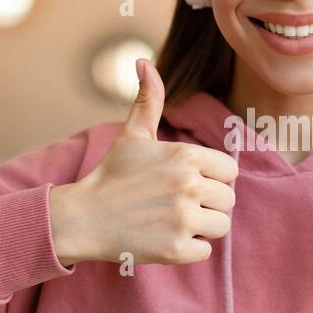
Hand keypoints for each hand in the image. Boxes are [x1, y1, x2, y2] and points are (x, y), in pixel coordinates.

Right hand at [48, 59, 238, 265]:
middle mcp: (188, 185)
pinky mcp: (177, 249)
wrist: (83, 218)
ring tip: (170, 220)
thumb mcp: (132, 134)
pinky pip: (206, 250)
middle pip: (228, 200)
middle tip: (173, 205)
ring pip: (221, 225)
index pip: (229, 171)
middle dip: (207, 204)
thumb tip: (144, 62)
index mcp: (185, 155)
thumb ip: (149, 100)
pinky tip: (163, 238)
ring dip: (201, 227)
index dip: (210, 178)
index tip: (183, 183)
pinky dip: (188, 249)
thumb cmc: (112, 175)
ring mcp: (184, 218)